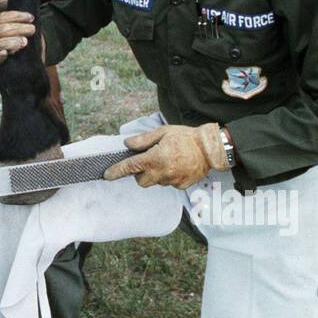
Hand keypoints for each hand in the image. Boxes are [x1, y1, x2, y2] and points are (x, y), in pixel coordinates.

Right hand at [0, 0, 36, 64]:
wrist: (33, 51)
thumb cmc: (25, 32)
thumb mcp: (20, 20)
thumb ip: (9, 8)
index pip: (3, 17)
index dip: (17, 16)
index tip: (31, 18)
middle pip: (2, 30)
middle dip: (18, 28)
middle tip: (32, 29)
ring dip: (12, 42)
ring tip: (25, 42)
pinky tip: (6, 53)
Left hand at [103, 122, 228, 188]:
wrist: (210, 148)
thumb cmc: (186, 137)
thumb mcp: (163, 132)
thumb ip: (143, 140)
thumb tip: (127, 144)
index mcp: (155, 158)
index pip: (131, 167)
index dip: (117, 171)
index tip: (107, 175)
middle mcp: (162, 172)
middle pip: (141, 181)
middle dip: (140, 173)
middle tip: (148, 160)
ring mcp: (172, 181)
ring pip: (155, 182)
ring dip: (155, 174)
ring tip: (167, 160)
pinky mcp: (181, 186)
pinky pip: (168, 183)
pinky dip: (167, 176)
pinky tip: (176, 166)